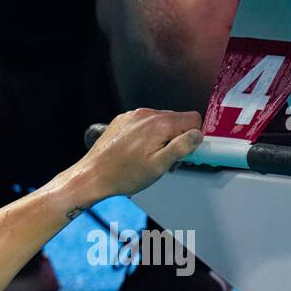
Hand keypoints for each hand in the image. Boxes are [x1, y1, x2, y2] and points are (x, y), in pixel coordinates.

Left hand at [61, 108, 203, 207]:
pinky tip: (136, 151)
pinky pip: (143, 123)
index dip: (192, 137)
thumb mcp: (159, 166)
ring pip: (160, 121)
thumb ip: (182, 147)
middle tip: (164, 159)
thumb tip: (197, 135)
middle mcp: (146, 115)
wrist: (92, 176)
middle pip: (177, 120)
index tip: (184, 151)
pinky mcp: (122, 120)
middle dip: (176, 138)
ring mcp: (132, 116)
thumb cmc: (122, 174)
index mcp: (160, 124)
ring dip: (160, 137)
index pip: (193, 119)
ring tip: (147, 157)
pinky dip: (145, 135)